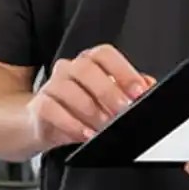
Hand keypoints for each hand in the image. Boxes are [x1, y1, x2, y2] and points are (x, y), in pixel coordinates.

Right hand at [27, 44, 153, 151]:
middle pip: (86, 68)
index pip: (105, 55)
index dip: (124, 71)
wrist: (41, 123)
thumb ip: (128, 91)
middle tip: (123, 112)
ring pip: (67, 88)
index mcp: (89, 62)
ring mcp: (52, 85)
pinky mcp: (39, 106)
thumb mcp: (107, 100)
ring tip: (105, 128)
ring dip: (90, 110)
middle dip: (108, 91)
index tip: (140, 92)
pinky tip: (85, 134)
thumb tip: (150, 86)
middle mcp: (69, 69)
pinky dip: (70, 123)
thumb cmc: (79, 109)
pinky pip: (51, 109)